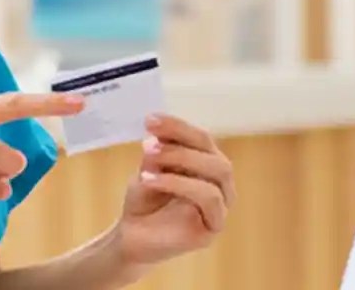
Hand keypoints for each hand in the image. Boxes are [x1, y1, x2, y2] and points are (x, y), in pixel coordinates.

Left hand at [112, 114, 235, 271]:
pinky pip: (209, 199)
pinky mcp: (214, 227)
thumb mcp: (150, 167)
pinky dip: (179, 183)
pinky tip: (150, 180)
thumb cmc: (146, 199)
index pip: (202, 139)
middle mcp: (220, 183)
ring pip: (218, 173)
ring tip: (149, 158)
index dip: (178, 126)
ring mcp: (221, 206)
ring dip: (182, 159)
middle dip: (182, 142)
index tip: (150, 119)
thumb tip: (161, 132)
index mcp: (207, 164)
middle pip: (215, 155)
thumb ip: (160, 152)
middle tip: (149, 142)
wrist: (133, 235)